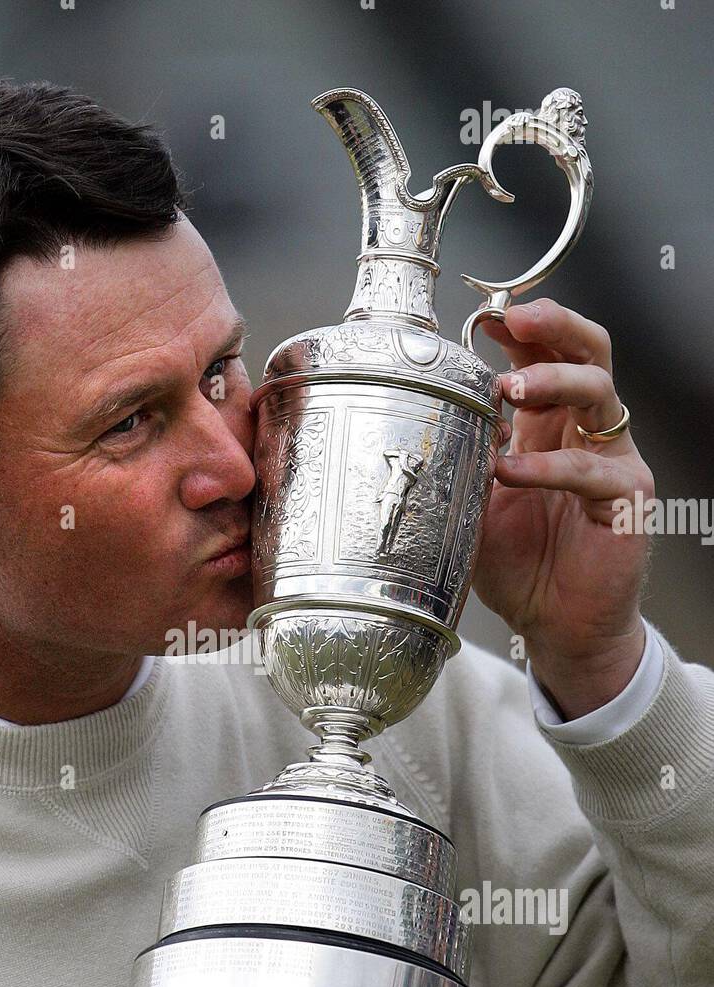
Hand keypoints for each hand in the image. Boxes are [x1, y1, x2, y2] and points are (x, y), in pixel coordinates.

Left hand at [475, 298, 653, 719]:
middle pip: (587, 352)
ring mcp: (611, 461)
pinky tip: (510, 471)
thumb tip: (402, 428)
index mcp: (547, 426)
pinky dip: (548, 467)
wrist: (556, 625)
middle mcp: (583, 433)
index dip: (521, 330)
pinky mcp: (626, 500)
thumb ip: (453, 466)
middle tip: (514, 323)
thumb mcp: (469, 507)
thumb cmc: (519, 566)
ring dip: (552, 382)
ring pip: (599, 393)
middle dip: (552, 328)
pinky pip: (592, 470)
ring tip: (507, 392)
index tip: (485, 318)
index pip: (545, 356)